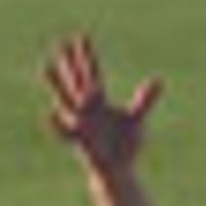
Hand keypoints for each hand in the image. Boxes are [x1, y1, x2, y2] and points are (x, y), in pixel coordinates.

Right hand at [45, 34, 162, 177]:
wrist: (118, 170)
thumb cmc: (126, 143)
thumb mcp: (136, 119)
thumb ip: (145, 101)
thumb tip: (159, 80)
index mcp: (100, 101)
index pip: (92, 73)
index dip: (87, 56)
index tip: (81, 36)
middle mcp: (87, 109)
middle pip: (76, 81)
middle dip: (70, 64)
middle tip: (60, 42)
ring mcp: (81, 123)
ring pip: (65, 100)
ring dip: (56, 85)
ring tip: (45, 66)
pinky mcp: (80, 141)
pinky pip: (65, 131)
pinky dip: (57, 124)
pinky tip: (48, 113)